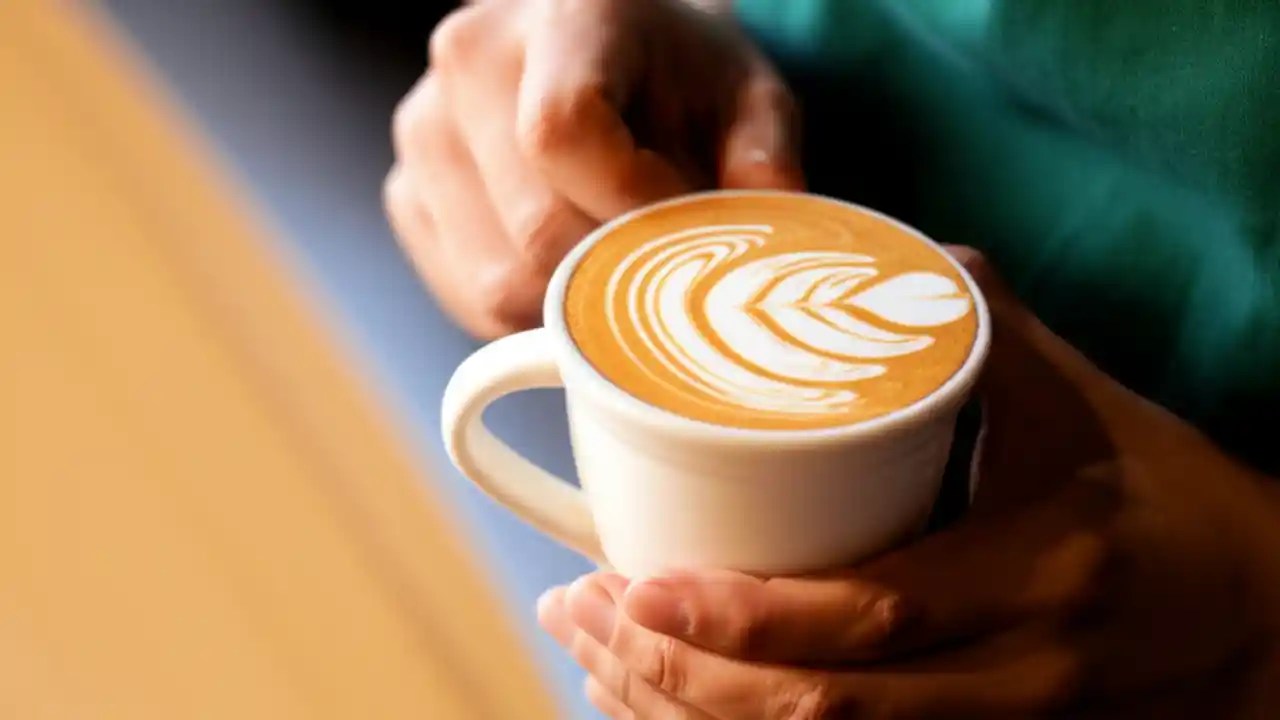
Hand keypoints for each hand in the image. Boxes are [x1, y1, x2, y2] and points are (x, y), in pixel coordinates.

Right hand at [384, 0, 802, 337]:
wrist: (609, 56)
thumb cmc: (681, 78)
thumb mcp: (748, 98)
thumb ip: (765, 163)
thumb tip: (761, 257)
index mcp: (559, 15)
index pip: (563, 134)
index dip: (635, 208)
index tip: (686, 220)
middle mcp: (467, 62)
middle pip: (536, 230)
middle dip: (616, 268)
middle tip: (662, 253)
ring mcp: (424, 133)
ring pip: (499, 282)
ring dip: (573, 298)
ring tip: (613, 253)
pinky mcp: (406, 197)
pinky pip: (471, 301)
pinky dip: (532, 310)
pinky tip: (568, 267)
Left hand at [539, 249, 1279, 718]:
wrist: (1249, 609)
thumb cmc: (1158, 488)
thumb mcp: (1080, 397)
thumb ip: (969, 319)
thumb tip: (857, 257)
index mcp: (1033, 575)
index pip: (867, 620)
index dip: (740, 618)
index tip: (630, 582)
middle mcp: (1008, 675)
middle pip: (813, 712)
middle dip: (672, 672)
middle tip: (579, 610)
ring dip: (680, 715)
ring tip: (589, 651)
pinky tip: (655, 702)